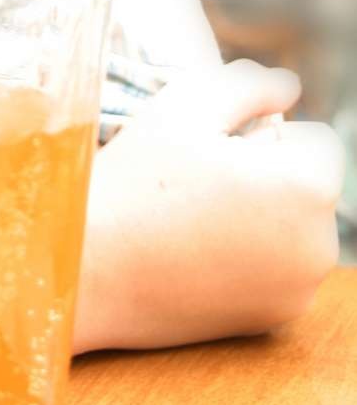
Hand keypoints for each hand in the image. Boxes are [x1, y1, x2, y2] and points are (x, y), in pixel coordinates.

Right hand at [78, 61, 344, 351]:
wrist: (87, 271)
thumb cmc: (135, 181)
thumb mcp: (186, 104)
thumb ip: (252, 83)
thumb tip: (290, 88)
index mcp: (308, 187)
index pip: (316, 138)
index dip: (262, 132)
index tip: (212, 150)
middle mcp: (318, 246)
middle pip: (307, 184)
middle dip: (267, 175)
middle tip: (197, 182)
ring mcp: (297, 291)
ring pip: (291, 227)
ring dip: (259, 215)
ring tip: (190, 218)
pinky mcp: (271, 321)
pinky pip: (274, 269)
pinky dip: (246, 257)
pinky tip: (191, 252)